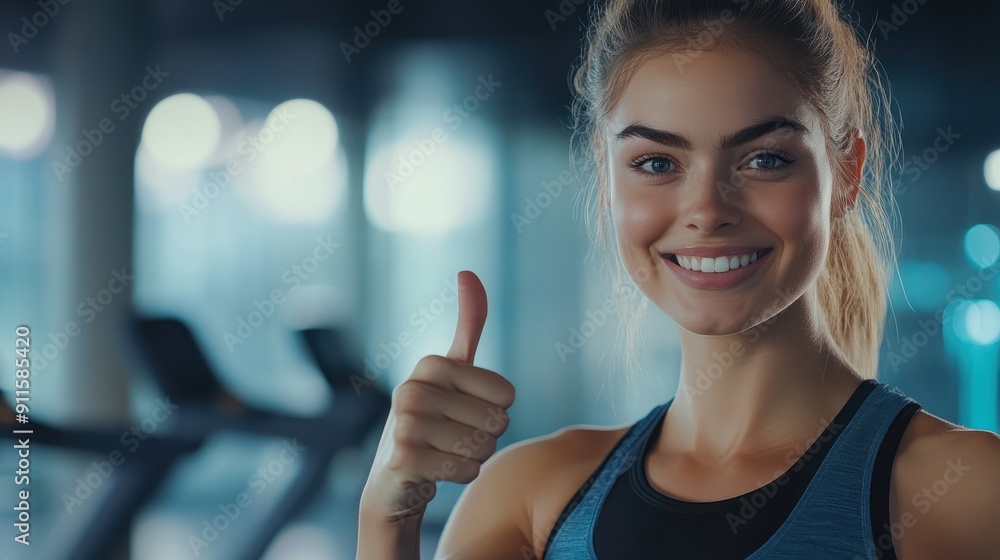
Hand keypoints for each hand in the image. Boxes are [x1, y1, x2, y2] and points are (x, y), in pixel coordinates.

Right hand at [360, 270, 515, 523]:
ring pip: (484, 447)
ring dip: (472, 458)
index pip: (507, 394)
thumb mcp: (451, 372)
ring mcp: (405, 423)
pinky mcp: (405, 458)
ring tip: (444, 453)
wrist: (394, 479)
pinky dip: (460, 475)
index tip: (462, 412)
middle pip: (499, 422)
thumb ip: (467, 326)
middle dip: (485, 438)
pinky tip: (435, 471)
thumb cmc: (433, 421)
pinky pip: (467, 470)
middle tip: (452, 438)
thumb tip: (468, 272)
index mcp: (432, 364)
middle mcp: (413, 388)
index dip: (494, 410)